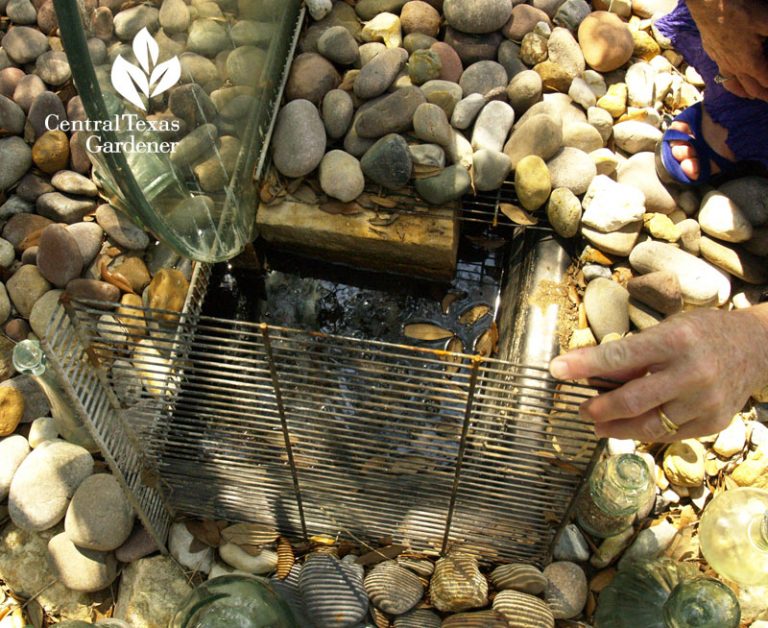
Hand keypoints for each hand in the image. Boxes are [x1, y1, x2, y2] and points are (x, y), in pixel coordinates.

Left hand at [549, 306, 767, 441]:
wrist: (756, 348)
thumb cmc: (703, 333)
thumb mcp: (667, 329)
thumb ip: (631, 353)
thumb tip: (588, 370)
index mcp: (675, 340)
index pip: (619, 357)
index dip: (583, 365)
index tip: (557, 370)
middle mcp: (692, 372)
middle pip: (630, 400)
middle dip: (597, 408)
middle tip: (582, 409)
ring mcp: (704, 401)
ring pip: (647, 425)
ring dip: (615, 427)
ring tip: (599, 423)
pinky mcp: (713, 423)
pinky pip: (668, 435)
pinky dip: (643, 431)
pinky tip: (630, 426)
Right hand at [687, 0, 767, 99]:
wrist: (709, 5)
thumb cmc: (740, 11)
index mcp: (750, 63)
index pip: (767, 82)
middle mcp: (735, 67)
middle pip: (750, 88)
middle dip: (763, 95)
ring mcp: (721, 61)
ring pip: (733, 84)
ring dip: (744, 92)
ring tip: (751, 96)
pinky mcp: (713, 53)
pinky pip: (722, 74)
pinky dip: (730, 81)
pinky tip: (730, 77)